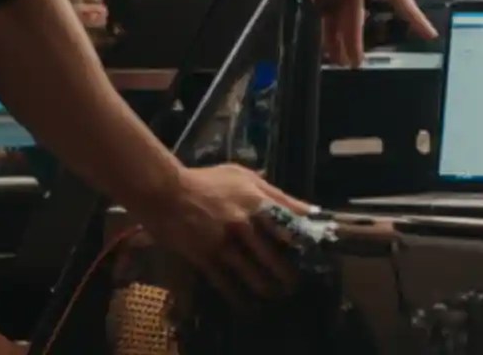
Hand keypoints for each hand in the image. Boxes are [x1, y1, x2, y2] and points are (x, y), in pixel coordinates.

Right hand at [129, 164, 311, 303]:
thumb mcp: (243, 176)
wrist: (166, 191)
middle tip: (296, 284)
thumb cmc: (207, 181)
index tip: (316, 253)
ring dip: (267, 288)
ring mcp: (224, 241)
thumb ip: (274, 191)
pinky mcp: (205, 256)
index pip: (290, 223)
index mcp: (256, 200)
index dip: (306, 241)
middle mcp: (244, 222)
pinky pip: (226, 282)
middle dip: (288, 274)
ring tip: (277, 295)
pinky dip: (238, 296)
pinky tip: (247, 305)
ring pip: (254, 273)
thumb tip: (305, 207)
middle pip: (275, 255)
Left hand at [286, 0, 435, 53]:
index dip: (413, 16)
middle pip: (359, 14)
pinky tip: (329, 48)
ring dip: (342, 39)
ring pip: (344, 18)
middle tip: (357, 64)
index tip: (429, 34)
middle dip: (357, 38)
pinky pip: (329, 14)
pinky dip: (329, 30)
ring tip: (342, 63)